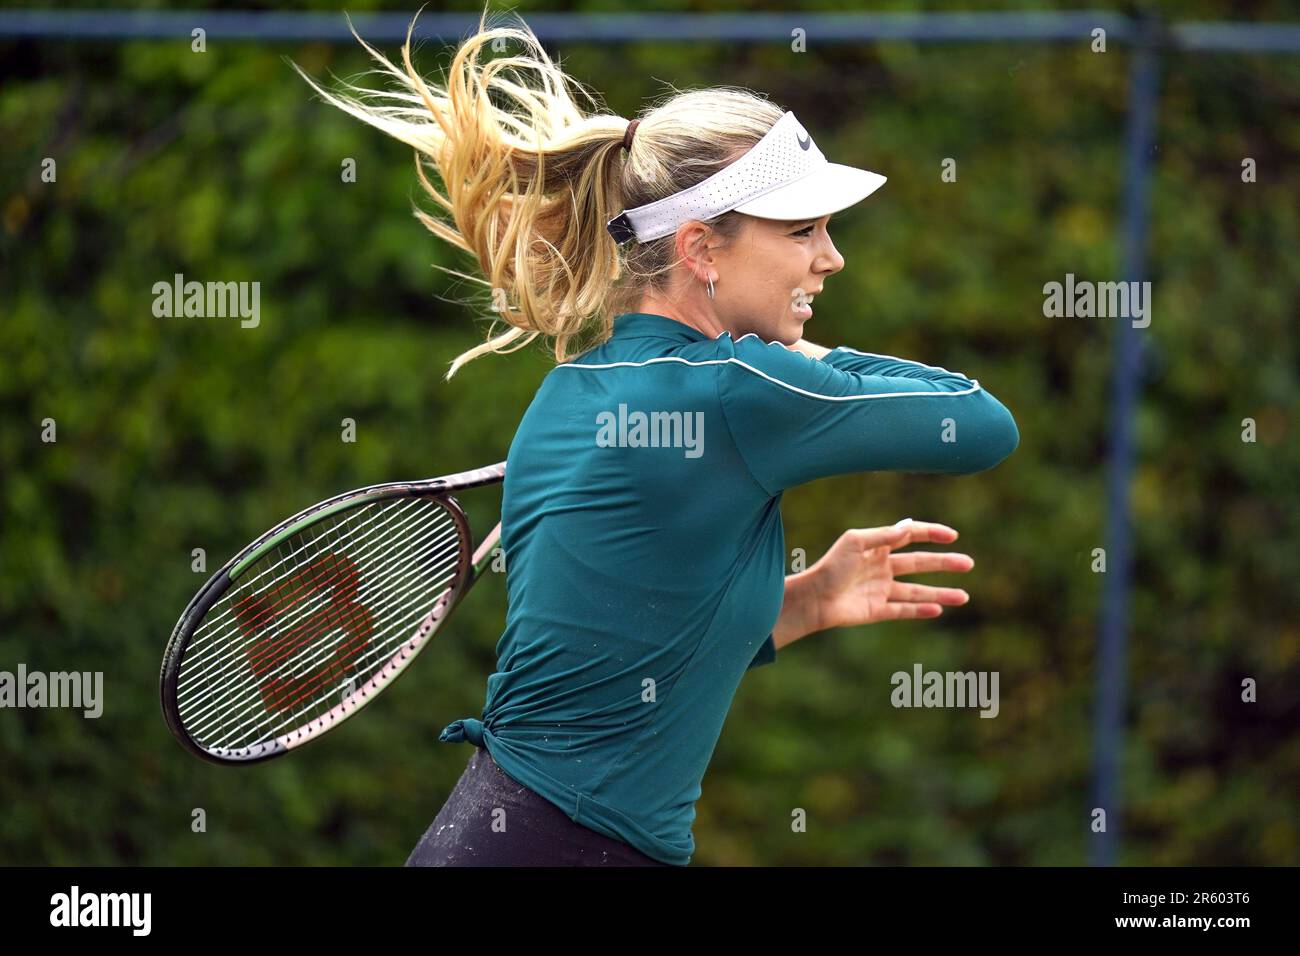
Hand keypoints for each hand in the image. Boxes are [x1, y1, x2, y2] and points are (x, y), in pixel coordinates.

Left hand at [805, 520, 973, 629]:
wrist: (813, 599)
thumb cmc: (830, 567)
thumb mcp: (855, 542)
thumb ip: (883, 536)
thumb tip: (908, 527)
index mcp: (876, 547)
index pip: (909, 536)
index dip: (930, 533)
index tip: (951, 535)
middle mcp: (881, 568)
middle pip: (919, 564)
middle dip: (944, 563)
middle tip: (969, 564)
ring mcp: (880, 590)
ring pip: (917, 592)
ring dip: (940, 593)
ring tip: (963, 597)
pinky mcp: (876, 610)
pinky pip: (903, 610)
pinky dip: (920, 611)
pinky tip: (938, 610)